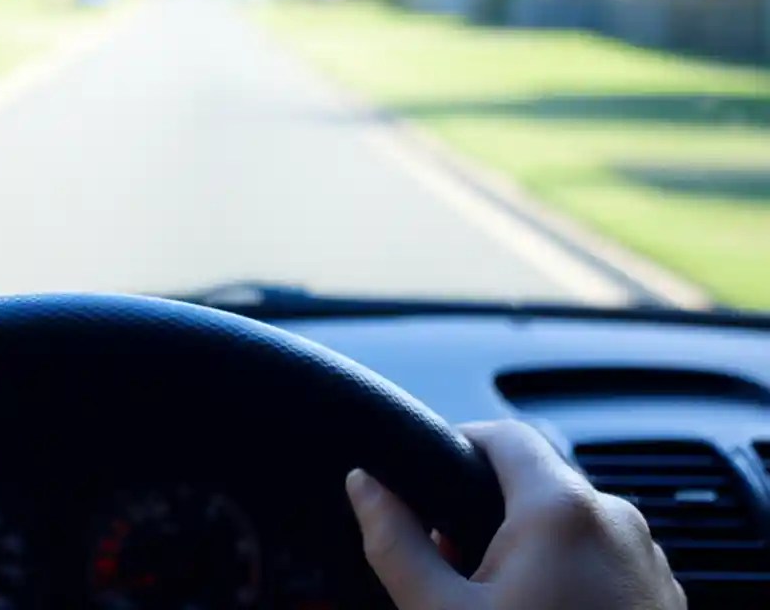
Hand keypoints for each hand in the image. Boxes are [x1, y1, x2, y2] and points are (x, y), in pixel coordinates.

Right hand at [346, 420, 685, 609]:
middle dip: (486, 515)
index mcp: (560, 508)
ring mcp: (649, 560)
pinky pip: (603, 561)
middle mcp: (617, 520)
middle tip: (454, 571)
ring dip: (528, 548)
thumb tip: (363, 486)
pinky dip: (567, 576)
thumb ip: (394, 541)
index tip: (426, 482)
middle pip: (534, 484)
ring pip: (570, 526)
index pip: (502, 435)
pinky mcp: (664, 597)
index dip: (455, 446)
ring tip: (498, 607)